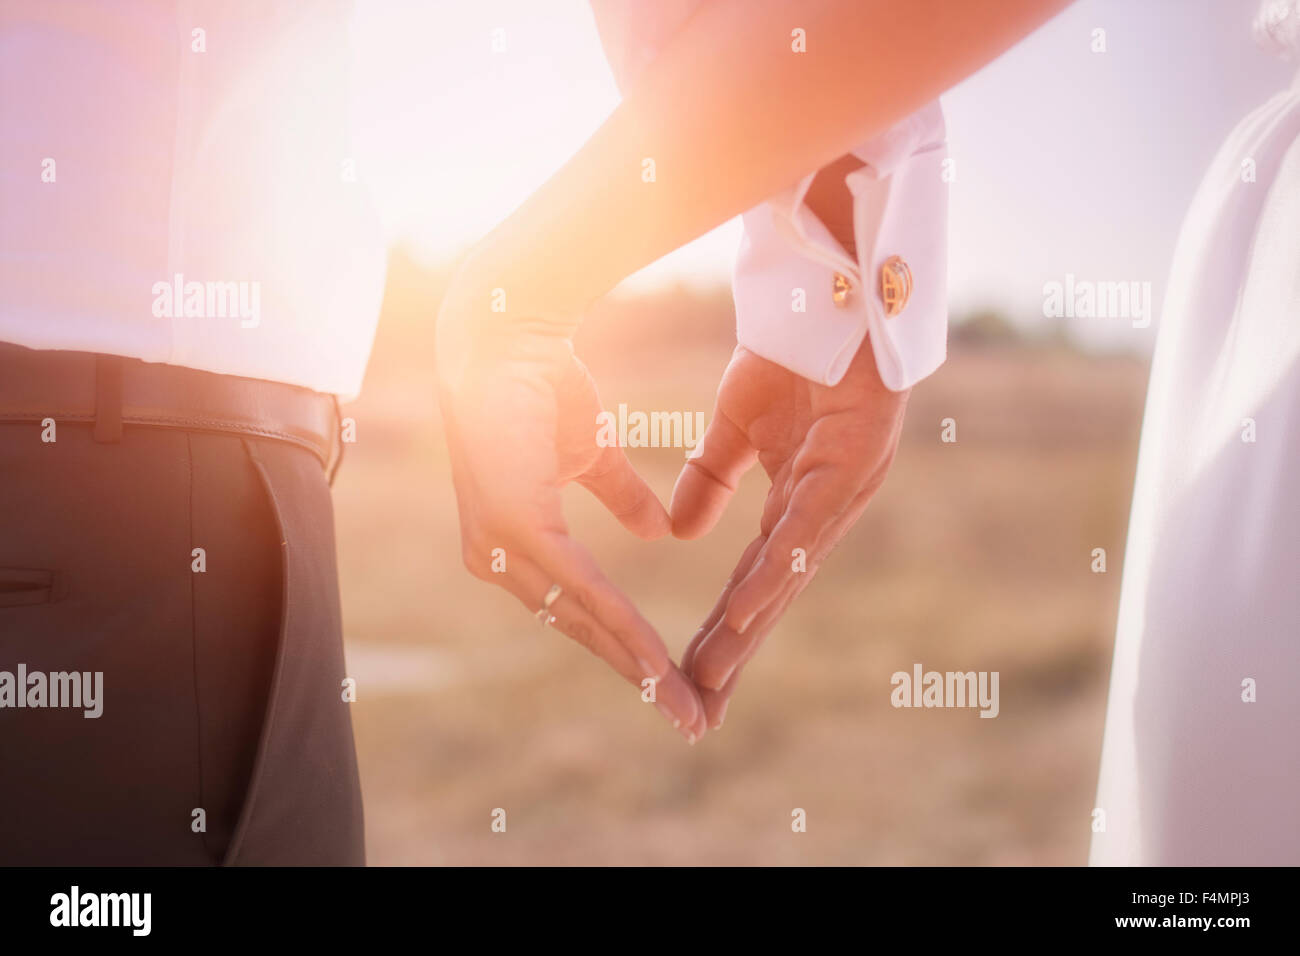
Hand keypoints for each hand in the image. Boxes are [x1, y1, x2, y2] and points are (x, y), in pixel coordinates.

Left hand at [436, 273, 708, 742]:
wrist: (512, 334)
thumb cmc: (544, 386)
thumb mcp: (593, 454)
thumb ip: (618, 496)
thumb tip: (655, 533)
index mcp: (518, 544)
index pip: (581, 609)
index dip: (630, 649)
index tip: (676, 685)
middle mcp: (501, 558)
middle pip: (584, 629)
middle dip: (642, 678)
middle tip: (691, 720)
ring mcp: (500, 548)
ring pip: (585, 619)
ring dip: (639, 665)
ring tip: (685, 704)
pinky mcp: (513, 529)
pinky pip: (581, 587)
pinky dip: (623, 624)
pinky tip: (656, 660)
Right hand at [670, 340, 907, 728]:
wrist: (831, 284)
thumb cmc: (792, 348)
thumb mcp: (733, 424)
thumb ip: (710, 477)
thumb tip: (679, 532)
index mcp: (795, 501)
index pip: (751, 579)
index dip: (722, 630)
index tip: (686, 676)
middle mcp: (821, 508)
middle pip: (771, 595)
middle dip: (732, 654)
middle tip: (697, 712)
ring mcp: (841, 490)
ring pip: (787, 576)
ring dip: (747, 631)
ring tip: (712, 678)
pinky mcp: (851, 463)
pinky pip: (806, 529)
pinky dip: (775, 573)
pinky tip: (746, 615)